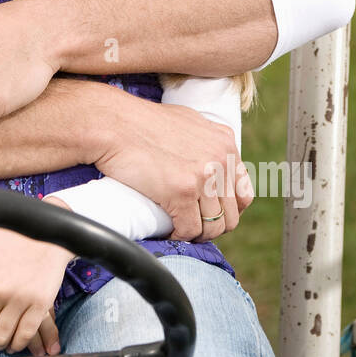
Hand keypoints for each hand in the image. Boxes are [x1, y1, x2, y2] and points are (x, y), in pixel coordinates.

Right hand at [92, 91, 254, 240]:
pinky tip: (168, 230)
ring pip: (213, 226)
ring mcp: (203, 176)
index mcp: (224, 142)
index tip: (208, 214)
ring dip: (196, 233)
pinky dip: (179, 235)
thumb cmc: (139, 122)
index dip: (227, 209)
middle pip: (231, 214)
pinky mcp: (182, 192)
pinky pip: (190, 229)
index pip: (243, 192)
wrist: (112, 123)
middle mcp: (220, 159)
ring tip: (179, 230)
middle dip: (212, 225)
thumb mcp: (186, 123)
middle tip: (191, 226)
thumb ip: (204, 143)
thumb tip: (209, 165)